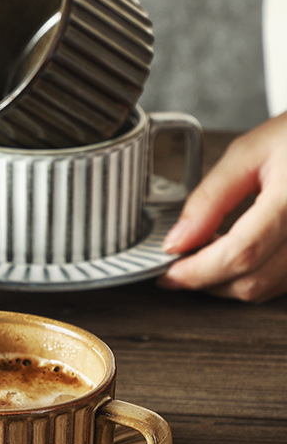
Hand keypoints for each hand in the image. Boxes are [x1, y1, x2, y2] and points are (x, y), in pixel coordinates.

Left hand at [159, 112, 286, 301]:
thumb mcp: (246, 154)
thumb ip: (209, 199)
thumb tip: (177, 240)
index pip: (241, 254)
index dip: (199, 271)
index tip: (168, 273)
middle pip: (252, 281)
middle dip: (206, 281)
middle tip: (177, 266)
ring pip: (266, 290)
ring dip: (226, 283)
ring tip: (203, 256)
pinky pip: (280, 283)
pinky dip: (249, 277)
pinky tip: (232, 255)